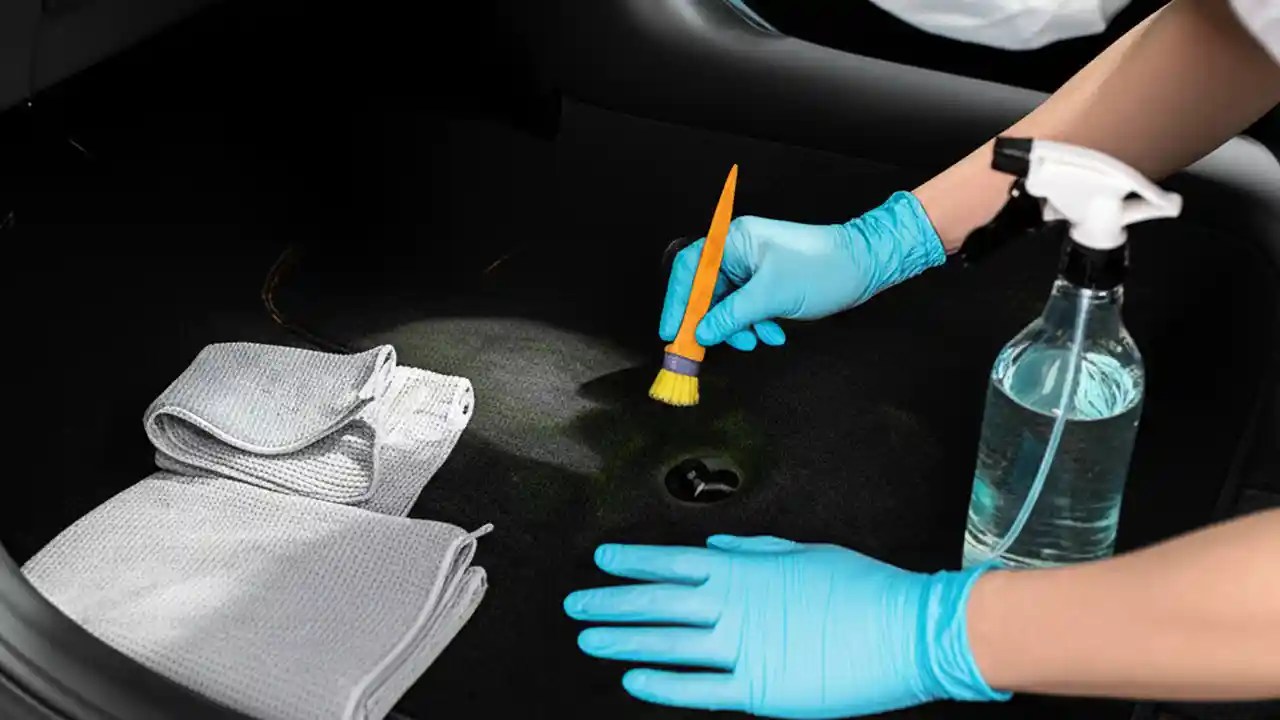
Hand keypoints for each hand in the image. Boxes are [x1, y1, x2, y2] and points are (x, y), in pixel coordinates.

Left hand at [564, 535, 1007, 718]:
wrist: (907, 631)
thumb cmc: (862, 589)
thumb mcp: (806, 555)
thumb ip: (755, 551)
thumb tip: (716, 544)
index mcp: (746, 568)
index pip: (673, 561)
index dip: (634, 562)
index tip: (602, 561)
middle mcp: (735, 605)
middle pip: (658, 602)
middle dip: (611, 602)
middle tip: (576, 604)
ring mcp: (743, 647)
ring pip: (668, 643)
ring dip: (624, 640)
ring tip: (589, 639)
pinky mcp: (759, 689)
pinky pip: (699, 687)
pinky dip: (663, 683)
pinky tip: (635, 679)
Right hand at [659, 191, 945, 350]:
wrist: (867, 266)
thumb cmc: (823, 270)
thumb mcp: (771, 297)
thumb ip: (730, 316)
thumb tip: (700, 334)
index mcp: (734, 240)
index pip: (689, 269)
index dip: (676, 302)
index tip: (671, 333)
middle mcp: (739, 250)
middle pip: (705, 290)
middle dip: (711, 322)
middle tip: (704, 350)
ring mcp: (753, 265)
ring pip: (727, 303)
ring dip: (737, 327)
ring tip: (757, 340)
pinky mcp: (767, 281)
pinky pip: (746, 306)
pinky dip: (754, 323)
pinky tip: (773, 334)